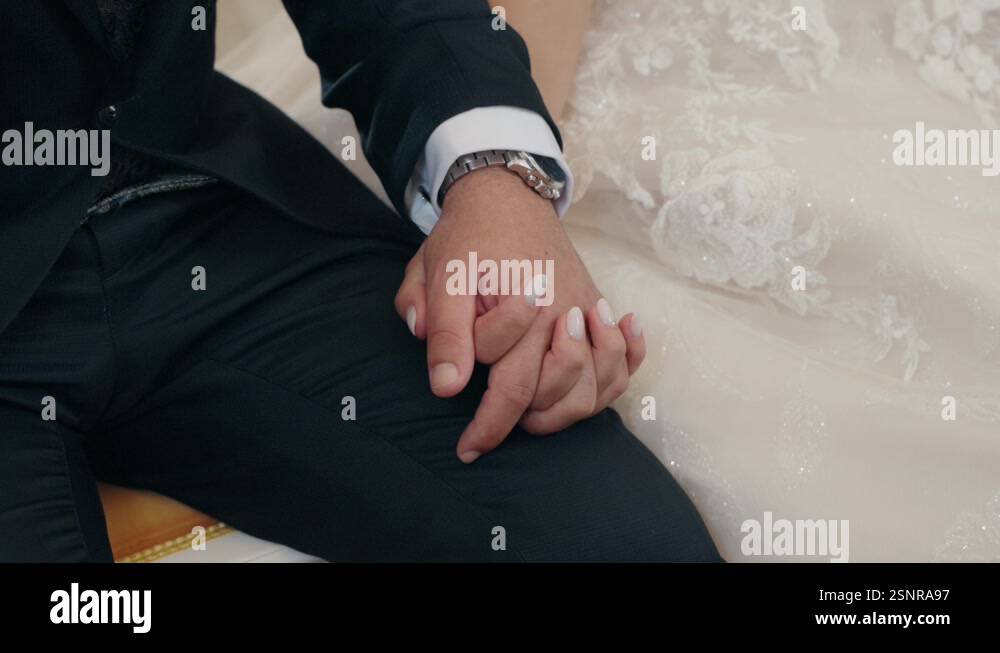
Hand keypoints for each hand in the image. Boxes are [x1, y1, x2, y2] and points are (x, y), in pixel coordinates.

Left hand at [394, 167, 645, 461]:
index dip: (486, 424)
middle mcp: (558, 311)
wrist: (504, 194)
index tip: (467, 448)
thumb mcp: (438, 276)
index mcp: (518, 307)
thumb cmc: (466, 238)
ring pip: (594, 385)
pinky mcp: (597, 304)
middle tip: (489, 432)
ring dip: (565, 411)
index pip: (509, 386)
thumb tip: (446, 384)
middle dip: (520, 424)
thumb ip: (442, 329)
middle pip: (554, 391)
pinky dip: (621, 371)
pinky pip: (625, 355)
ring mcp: (584, 308)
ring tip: (532, 414)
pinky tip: (596, 375)